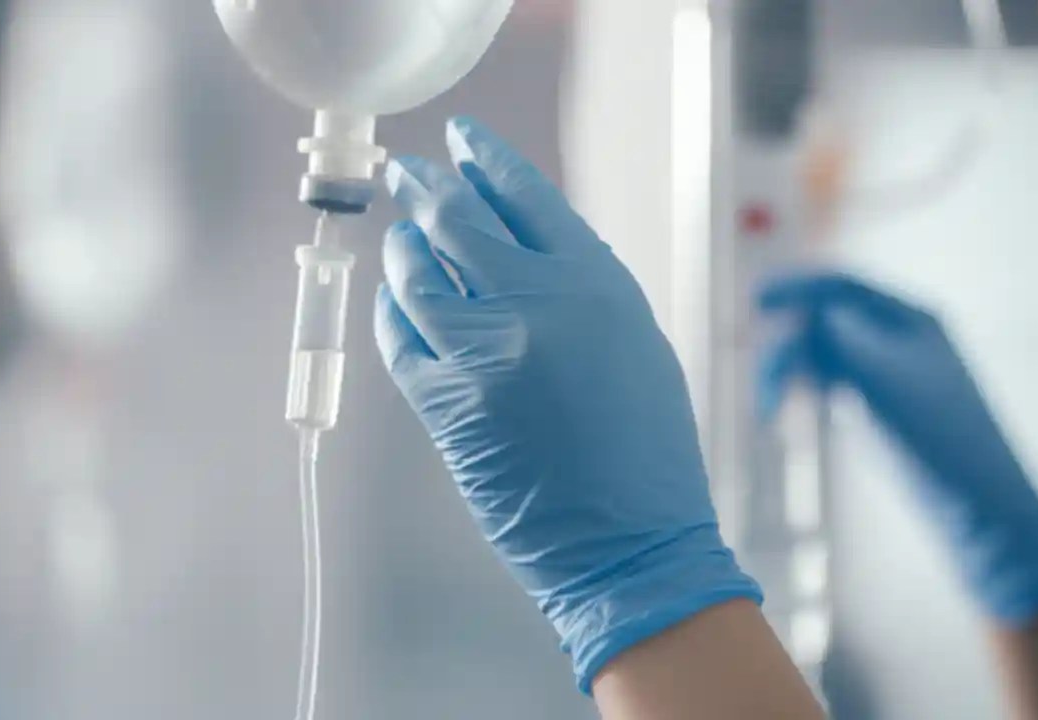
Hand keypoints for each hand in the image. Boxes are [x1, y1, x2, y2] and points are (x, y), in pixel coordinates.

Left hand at [374, 117, 759, 691]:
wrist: (633, 541)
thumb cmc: (646, 448)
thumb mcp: (633, 340)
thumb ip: (577, 284)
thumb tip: (512, 240)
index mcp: (595, 284)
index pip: (526, 195)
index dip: (486, 159)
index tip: (462, 140)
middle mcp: (535, 306)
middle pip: (457, 220)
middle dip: (424, 188)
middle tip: (406, 174)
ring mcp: (482, 354)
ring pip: (416, 274)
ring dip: (402, 248)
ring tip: (401, 237)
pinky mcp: (446, 404)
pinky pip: (399, 339)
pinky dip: (391, 312)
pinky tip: (392, 300)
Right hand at [759, 273, 1037, 624]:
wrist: (976, 507)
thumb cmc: (940, 440)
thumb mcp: (887, 379)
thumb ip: (845, 339)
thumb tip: (812, 311)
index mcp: (913, 319)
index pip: (844, 287)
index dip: (797, 287)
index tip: (757, 300)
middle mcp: (899, 339)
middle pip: (825, 322)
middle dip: (787, 349)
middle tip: (762, 391)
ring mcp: (887, 373)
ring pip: (821, 354)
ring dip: (788, 372)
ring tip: (767, 409)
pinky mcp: (876, 409)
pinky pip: (827, 381)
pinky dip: (801, 389)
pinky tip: (783, 414)